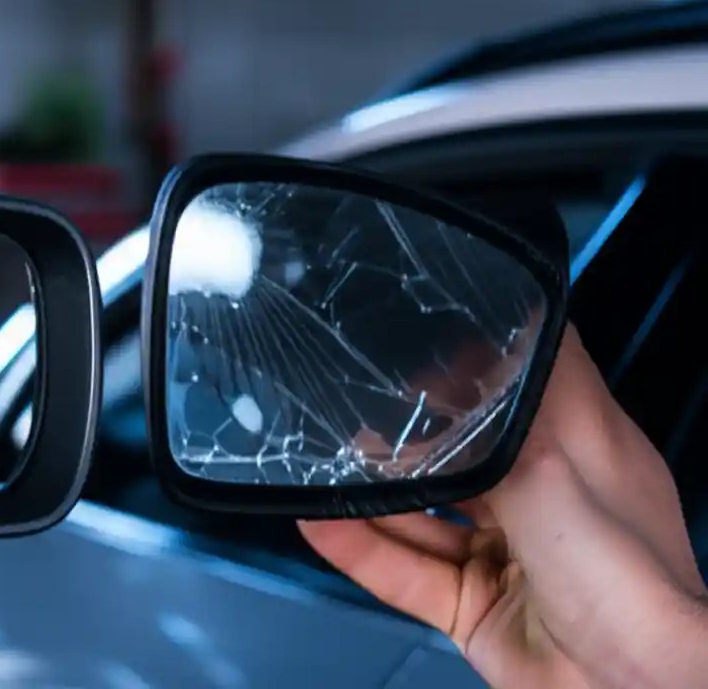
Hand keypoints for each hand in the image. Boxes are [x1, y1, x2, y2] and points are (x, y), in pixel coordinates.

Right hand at [299, 325, 707, 688]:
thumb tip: (420, 406)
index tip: (427, 334)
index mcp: (584, 451)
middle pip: (466, 451)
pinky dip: (362, 550)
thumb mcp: (550, 471)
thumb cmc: (623, 573)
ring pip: (427, 514)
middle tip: (351, 405)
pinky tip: (319, 524)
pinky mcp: (474, 606)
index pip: (530, 385)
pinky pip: (407, 572)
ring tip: (318, 462)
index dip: (483, 356)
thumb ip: (482, 436)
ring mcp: (506, 555)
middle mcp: (545, 497)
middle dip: (410, 432)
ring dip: (374, 492)